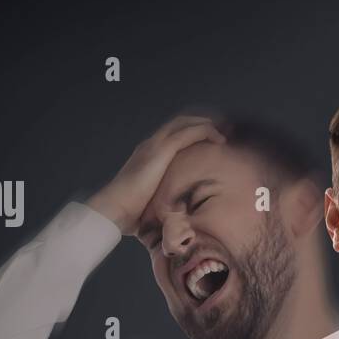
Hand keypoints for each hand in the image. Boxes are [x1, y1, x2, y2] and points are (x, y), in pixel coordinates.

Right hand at [87, 115, 224, 234]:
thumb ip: (163, 201)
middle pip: (179, 124)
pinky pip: (187, 133)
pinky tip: (217, 138)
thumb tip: (176, 216)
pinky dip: (204, 131)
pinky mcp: (160, 151)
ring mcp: (154, 146)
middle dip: (201, 123)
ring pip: (184, 124)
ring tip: (223, 131)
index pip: (172, 136)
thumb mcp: (151, 202)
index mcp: (147, 156)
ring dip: (205, 124)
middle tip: (222, 129)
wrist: (114, 208)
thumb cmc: (129, 212)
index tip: (210, 138)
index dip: (191, 132)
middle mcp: (150, 146)